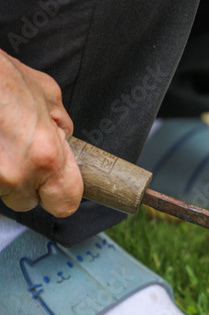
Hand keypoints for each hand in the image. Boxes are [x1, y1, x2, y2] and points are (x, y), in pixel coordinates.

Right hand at [0, 49, 81, 216]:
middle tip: (14, 151)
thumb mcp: (47, 93)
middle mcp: (18, 173)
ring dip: (0, 173)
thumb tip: (66, 138)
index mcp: (47, 158)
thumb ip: (61, 124)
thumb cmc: (1, 78)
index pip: (65, 204)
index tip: (53, 186)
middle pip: (25, 201)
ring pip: (2, 190)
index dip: (59, 194)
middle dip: (22, 181)